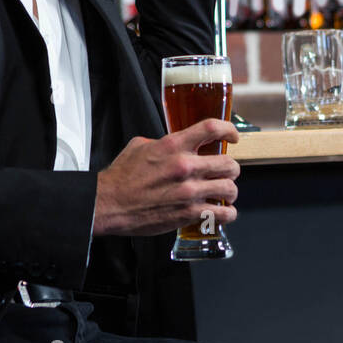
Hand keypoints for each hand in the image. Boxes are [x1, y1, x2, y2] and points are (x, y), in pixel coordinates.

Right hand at [92, 118, 240, 237]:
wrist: (109, 203)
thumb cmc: (121, 176)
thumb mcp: (140, 146)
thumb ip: (163, 142)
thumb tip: (175, 143)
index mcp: (174, 145)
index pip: (212, 128)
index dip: (229, 130)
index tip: (233, 137)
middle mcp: (185, 166)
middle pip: (229, 163)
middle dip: (231, 169)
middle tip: (227, 172)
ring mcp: (189, 191)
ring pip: (230, 188)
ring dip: (230, 192)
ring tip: (225, 194)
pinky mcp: (189, 213)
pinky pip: (223, 214)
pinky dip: (227, 214)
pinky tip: (222, 213)